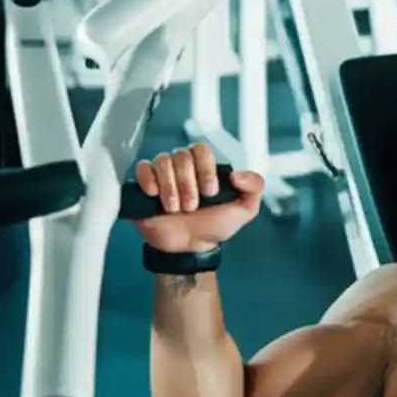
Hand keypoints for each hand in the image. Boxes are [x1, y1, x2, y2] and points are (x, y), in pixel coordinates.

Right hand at [132, 144, 264, 252]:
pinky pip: (142, 168)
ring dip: (169, 187)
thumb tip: (237, 174)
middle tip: (191, 207)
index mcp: (205, 167)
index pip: (201, 150)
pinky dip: (148, 179)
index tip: (209, 193)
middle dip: (187, 183)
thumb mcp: (244, 210)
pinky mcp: (145, 184)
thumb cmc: (215, 225)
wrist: (189, 247)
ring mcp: (163, 174)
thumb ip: (254, 188)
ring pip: (162, 161)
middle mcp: (183, 166)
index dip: (205, 170)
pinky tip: (154, 195)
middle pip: (181, 155)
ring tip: (175, 209)